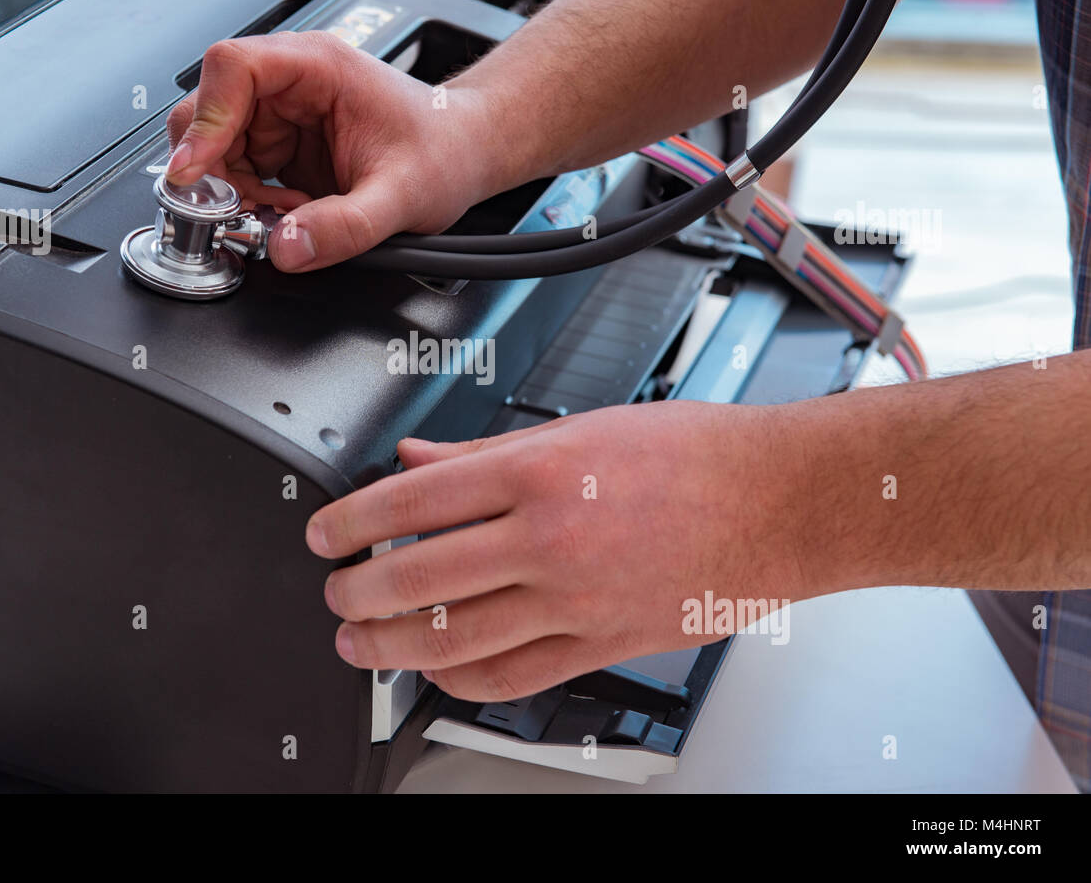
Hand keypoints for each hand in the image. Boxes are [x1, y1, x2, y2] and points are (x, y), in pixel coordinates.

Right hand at [166, 31, 492, 271]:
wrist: (465, 155)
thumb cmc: (444, 153)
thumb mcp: (400, 200)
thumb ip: (343, 228)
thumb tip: (285, 247)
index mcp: (317, 67)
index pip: (232, 68)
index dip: (205, 119)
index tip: (195, 169)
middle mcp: (293, 81)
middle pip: (210, 108)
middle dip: (214, 167)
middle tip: (238, 210)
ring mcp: (283, 113)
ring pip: (218, 144)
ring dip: (234, 189)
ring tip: (285, 212)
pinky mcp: (282, 144)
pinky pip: (238, 169)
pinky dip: (248, 199)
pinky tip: (287, 211)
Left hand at [306, 401, 811, 702]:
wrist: (782, 500)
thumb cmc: (695, 454)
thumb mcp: (582, 427)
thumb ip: (486, 452)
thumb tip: (417, 458)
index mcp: (540, 470)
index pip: (414, 499)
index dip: (352, 521)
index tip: (325, 535)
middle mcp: (550, 537)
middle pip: (420, 577)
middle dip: (357, 593)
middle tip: (335, 594)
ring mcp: (577, 598)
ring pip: (457, 638)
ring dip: (392, 645)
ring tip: (362, 640)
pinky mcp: (604, 643)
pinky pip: (514, 676)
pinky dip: (460, 679)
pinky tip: (436, 669)